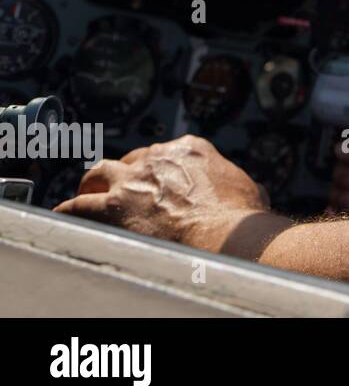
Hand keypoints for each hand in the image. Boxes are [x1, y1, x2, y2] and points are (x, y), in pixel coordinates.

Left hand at [54, 135, 269, 249]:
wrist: (222, 235)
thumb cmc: (240, 217)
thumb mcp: (248, 190)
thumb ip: (237, 184)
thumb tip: (249, 193)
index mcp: (191, 150)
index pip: (169, 152)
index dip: (162, 169)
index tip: (162, 182)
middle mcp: (158, 158)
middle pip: (133, 159)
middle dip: (128, 173)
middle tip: (125, 190)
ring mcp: (132, 180)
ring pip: (100, 173)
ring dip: (94, 185)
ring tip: (88, 195)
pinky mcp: (111, 207)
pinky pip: (78, 206)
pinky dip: (68, 211)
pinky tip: (62, 216)